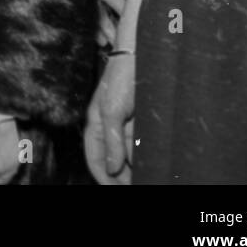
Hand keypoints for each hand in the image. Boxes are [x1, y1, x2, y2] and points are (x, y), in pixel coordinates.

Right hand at [84, 53, 134, 184]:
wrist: (142, 56)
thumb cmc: (121, 77)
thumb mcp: (112, 110)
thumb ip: (112, 141)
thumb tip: (113, 168)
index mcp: (96, 124)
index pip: (94, 159)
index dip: (103, 178)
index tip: (115, 190)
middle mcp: (109, 127)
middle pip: (112, 161)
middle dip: (121, 177)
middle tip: (135, 186)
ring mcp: (124, 126)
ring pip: (128, 156)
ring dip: (134, 169)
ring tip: (146, 178)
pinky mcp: (138, 122)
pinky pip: (139, 146)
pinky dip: (143, 156)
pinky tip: (151, 165)